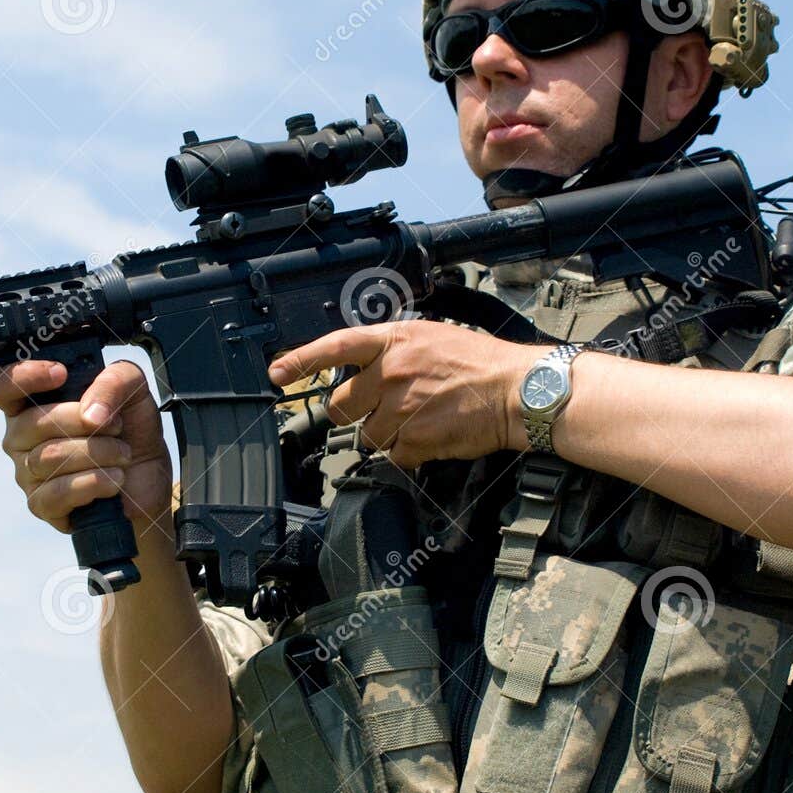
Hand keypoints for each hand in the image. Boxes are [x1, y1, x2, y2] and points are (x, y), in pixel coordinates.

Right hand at [0, 359, 174, 542]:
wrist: (148, 477)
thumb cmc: (131, 429)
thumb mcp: (132, 389)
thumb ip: (113, 380)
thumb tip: (89, 413)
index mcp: (31, 404)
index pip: (2, 387)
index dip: (24, 377)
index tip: (61, 374)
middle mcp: (21, 438)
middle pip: (33, 422)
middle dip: (83, 422)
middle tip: (116, 427)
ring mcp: (27, 473)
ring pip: (50, 456)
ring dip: (99, 452)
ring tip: (123, 455)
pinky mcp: (42, 505)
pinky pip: (58, 492)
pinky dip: (94, 483)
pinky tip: (114, 480)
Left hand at [268, 321, 545, 467]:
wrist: (516, 390)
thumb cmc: (479, 362)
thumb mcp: (430, 337)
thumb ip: (393, 350)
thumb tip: (366, 368)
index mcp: (393, 341)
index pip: (334, 347)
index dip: (301, 360)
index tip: (277, 372)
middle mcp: (390, 372)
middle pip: (342, 405)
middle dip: (356, 412)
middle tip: (384, 409)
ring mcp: (400, 407)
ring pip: (368, 435)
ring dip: (388, 434)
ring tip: (420, 419)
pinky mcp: (414, 439)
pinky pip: (395, 455)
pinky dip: (410, 452)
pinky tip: (432, 434)